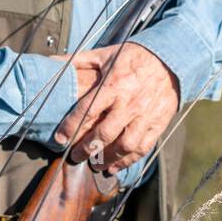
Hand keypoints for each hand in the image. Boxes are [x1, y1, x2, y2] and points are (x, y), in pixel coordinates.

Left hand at [52, 42, 179, 174]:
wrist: (171, 58)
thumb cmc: (134, 56)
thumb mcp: (106, 54)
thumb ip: (79, 61)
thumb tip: (50, 62)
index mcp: (114, 84)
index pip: (87, 111)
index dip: (71, 127)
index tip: (59, 139)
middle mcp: (129, 103)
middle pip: (104, 134)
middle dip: (86, 149)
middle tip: (75, 156)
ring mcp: (145, 115)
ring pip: (124, 145)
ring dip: (107, 159)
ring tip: (95, 165)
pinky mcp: (158, 123)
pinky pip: (142, 147)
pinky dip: (128, 160)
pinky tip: (116, 166)